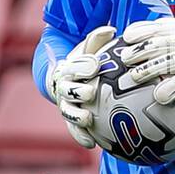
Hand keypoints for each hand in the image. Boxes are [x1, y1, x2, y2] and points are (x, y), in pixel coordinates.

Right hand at [47, 25, 115, 147]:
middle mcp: (64, 87)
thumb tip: (110, 29)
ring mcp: (66, 105)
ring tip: (86, 118)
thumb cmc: (86, 62)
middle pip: (67, 89)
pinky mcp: (71, 121)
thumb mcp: (90, 50)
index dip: (82, 65)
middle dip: (77, 90)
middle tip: (90, 91)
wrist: (71, 81)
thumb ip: (97, 40)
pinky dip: (80, 136)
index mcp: (68, 68)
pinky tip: (91, 144)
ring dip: (76, 115)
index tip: (95, 64)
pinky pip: (73, 130)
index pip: (73, 66)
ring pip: (68, 110)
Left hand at [120, 17, 174, 104]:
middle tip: (124, 60)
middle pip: (157, 43)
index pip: (158, 26)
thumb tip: (155, 34)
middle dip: (138, 51)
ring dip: (147, 70)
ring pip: (166, 61)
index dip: (140, 30)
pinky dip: (170, 89)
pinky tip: (159, 98)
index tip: (126, 37)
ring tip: (134, 78)